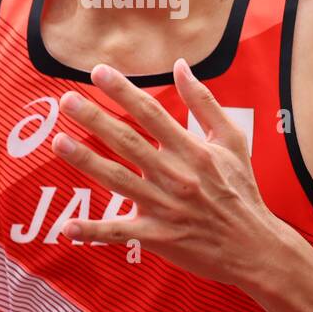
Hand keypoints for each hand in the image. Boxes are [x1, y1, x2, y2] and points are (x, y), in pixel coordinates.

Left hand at [50, 58, 285, 286]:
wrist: (254, 246)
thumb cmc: (241, 191)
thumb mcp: (232, 141)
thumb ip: (204, 102)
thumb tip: (181, 65)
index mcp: (192, 150)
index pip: (151, 114)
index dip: (123, 91)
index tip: (98, 72)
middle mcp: (175, 175)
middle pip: (128, 142)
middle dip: (95, 120)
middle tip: (67, 101)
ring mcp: (164, 207)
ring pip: (117, 180)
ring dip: (86, 161)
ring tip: (59, 142)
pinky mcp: (157, 236)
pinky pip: (119, 233)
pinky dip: (92, 231)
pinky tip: (66, 226)